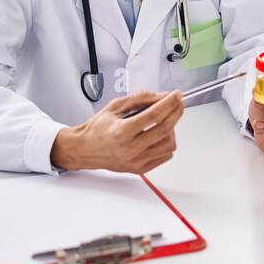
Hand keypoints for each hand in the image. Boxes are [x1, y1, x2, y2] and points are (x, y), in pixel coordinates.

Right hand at [50, 90, 182, 173]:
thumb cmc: (97, 128)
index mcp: (122, 131)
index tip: (176, 95)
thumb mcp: (115, 106)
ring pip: (169, 144)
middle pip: (164, 129)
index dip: (169, 103)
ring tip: (165, 121)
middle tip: (178, 103)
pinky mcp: (140, 168)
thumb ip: (140, 99)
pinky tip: (161, 135)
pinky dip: (168, 143)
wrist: (85, 149)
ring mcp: (136, 161)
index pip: (154, 115)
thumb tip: (162, 96)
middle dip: (176, 113)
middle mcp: (130, 148)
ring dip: (172, 129)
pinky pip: (165, 156)